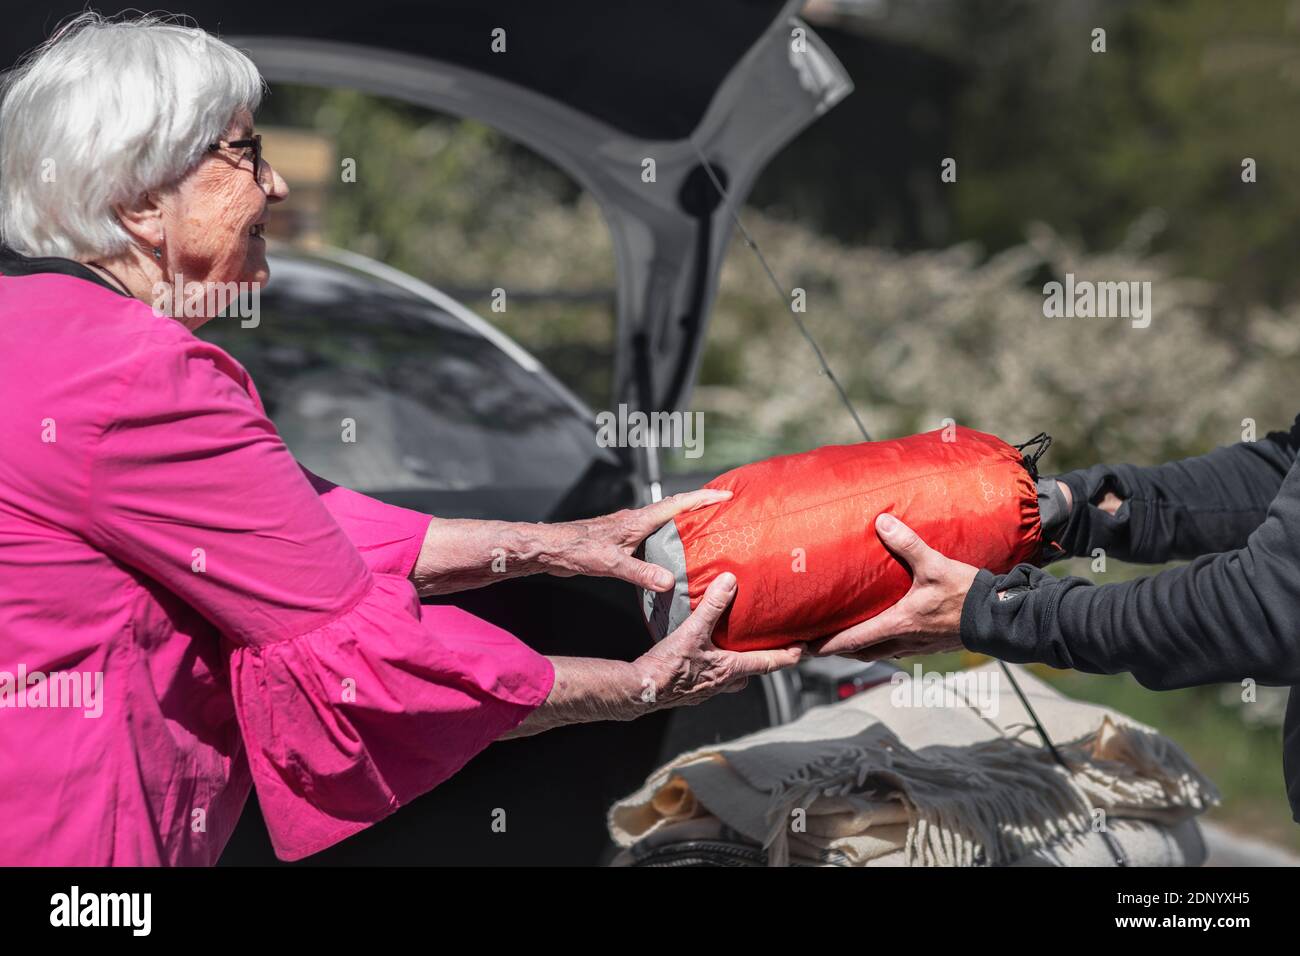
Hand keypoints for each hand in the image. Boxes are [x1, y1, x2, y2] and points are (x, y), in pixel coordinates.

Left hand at [542, 489, 731, 590]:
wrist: (550, 548)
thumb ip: (641, 573)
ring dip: (684, 519)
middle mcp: (636, 520)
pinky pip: (652, 532)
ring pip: (663, 519)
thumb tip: (669, 583)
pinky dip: (668, 535)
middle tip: (723, 507)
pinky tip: (669, 550)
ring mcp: (628, 528)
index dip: (704, 499)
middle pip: (675, 507)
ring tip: (704, 527)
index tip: (726, 495)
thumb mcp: (612, 564)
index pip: (678, 504)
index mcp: (639, 521)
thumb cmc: (577, 550)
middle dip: (700, 504)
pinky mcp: (621, 539)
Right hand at [634, 572, 804, 707]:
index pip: (766, 664)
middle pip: (749, 674)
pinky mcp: (687, 691)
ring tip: (729, 649)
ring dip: (733, 667)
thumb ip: (712, 607)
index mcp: (728, 669)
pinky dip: (710, 668)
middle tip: (766, 650)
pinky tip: (699, 656)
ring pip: (728, 679)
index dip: (786, 657)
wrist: (640, 690)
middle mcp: (720, 683)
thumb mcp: (693, 631)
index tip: (801, 651)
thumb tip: (730, 582)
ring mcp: (704, 690)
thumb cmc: (668, 667)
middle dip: (759, 664)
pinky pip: (708, 679)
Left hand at [812, 513, 978, 661]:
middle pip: (860, 652)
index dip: (826, 645)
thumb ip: (907, 544)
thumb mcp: (935, 565)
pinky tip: (880, 631)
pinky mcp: (928, 646)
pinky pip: (895, 649)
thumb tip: (882, 522)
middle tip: (816, 641)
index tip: (804, 648)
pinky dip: (879, 644)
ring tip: (843, 636)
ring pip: (877, 652)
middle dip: (837, 649)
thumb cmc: (966, 595)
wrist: (998, 618)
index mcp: (897, 625)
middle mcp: (902, 641)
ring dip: (858, 648)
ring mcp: (916, 647)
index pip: (852, 641)